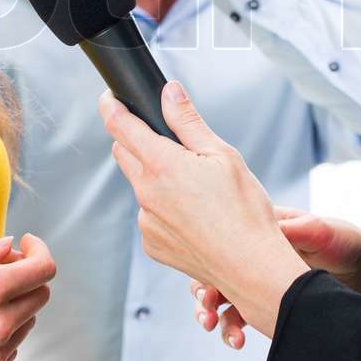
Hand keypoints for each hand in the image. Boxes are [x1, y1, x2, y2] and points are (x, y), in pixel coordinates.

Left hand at [99, 82, 308, 338]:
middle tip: (167, 143)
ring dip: (154, 177)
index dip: (112, 106)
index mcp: (161, 165)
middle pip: (124, 154)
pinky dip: (163, 208)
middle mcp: (146, 193)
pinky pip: (149, 215)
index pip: (120, 127)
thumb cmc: (244, 212)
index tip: (109, 98)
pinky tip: (194, 214)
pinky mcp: (152, 244)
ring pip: (139, 186)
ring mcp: (146, 221)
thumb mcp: (222, 154)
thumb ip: (187, 121)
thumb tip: (169, 93)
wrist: (251, 267)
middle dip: (136, 141)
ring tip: (195, 188)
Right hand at [189, 208, 360, 348]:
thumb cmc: (344, 242)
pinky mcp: (264, 306)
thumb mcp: (325, 232)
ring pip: (223, 300)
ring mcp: (257, 283)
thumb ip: (302, 229)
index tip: (207, 286)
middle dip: (204, 295)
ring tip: (218, 330)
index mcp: (258, 231)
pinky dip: (232, 331)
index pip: (222, 243)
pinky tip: (237, 341)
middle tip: (206, 313)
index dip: (208, 263)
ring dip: (215, 317)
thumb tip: (277, 228)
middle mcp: (252, 256)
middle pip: (213, 273)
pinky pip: (239, 319)